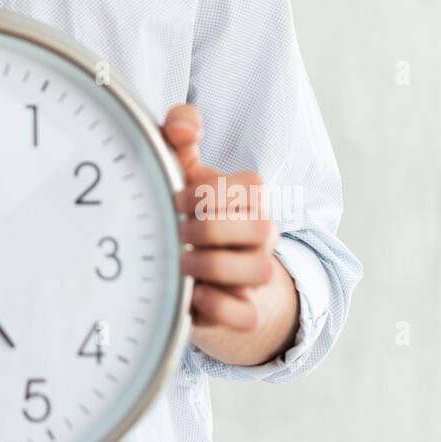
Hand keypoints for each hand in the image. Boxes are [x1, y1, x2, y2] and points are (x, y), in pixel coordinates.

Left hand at [161, 105, 280, 336]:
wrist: (208, 277)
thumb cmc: (194, 217)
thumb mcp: (185, 175)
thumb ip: (180, 138)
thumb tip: (183, 126)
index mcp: (250, 199)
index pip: (252, 186)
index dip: (212, 191)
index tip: (178, 200)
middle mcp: (262, 235)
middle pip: (260, 227)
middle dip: (211, 228)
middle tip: (178, 232)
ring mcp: (256, 276)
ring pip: (260, 271)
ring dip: (215, 265)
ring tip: (182, 263)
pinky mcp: (244, 314)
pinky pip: (246, 315)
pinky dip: (219, 304)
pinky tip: (194, 294)